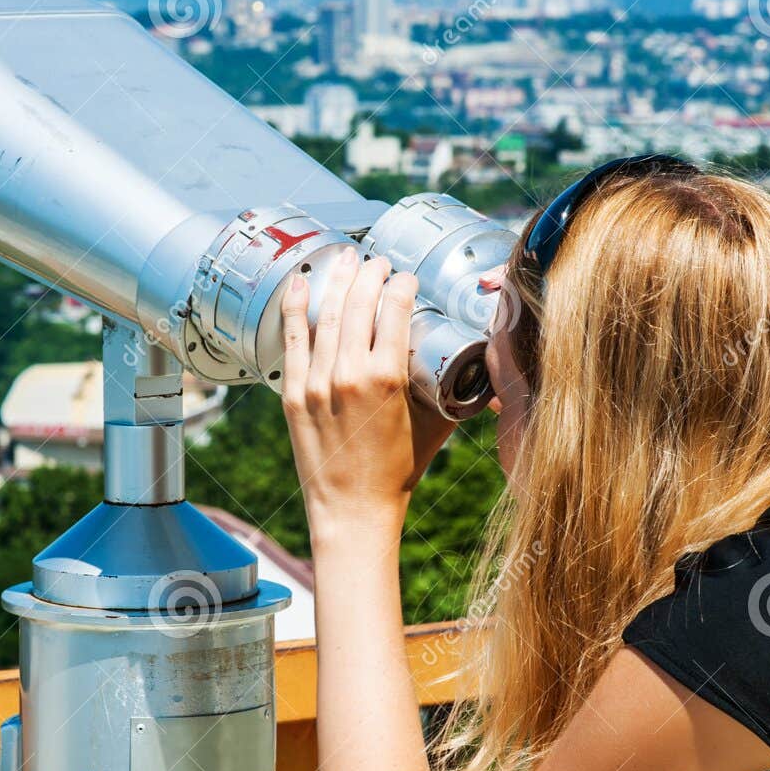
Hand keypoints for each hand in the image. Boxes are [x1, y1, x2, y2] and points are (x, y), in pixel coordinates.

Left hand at [280, 246, 454, 544]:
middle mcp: (350, 375)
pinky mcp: (295, 394)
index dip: (402, 285)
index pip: (395, 309)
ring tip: (348, 260)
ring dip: (339, 280)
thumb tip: (476, 364)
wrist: (353, 510)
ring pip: (326, 315)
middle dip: (371, 274)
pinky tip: (301, 282)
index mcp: (388, 378)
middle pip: (359, 303)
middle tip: (379, 262)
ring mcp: (317, 383)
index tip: (406, 278)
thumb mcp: (435, 424)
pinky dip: (296, 307)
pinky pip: (293, 339)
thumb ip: (451, 388)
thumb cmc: (398, 471)